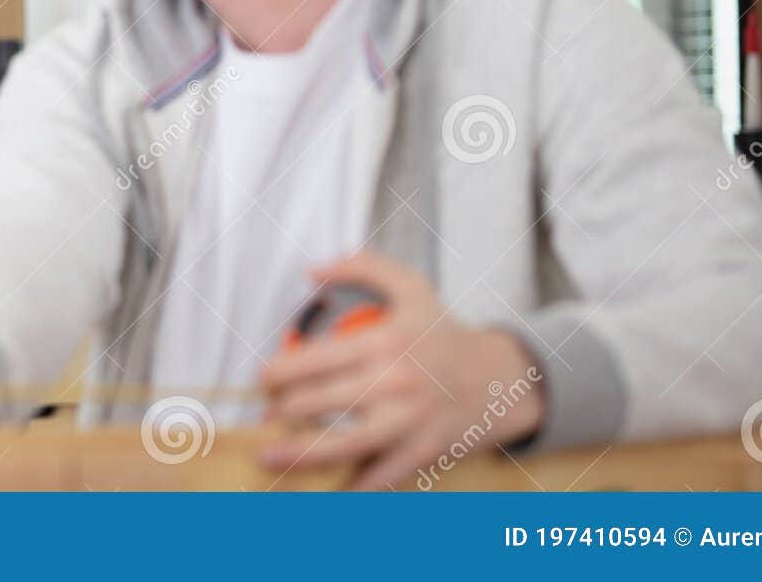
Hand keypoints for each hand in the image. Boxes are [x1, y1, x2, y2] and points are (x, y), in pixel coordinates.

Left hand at [258, 250, 545, 489]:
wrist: (498, 379)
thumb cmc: (442, 333)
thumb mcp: (410, 286)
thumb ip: (361, 267)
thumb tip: (312, 272)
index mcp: (385, 342)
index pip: (316, 359)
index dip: (279, 372)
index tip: (262, 380)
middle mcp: (393, 383)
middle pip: (320, 403)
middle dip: (283, 411)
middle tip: (265, 414)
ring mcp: (407, 422)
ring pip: (342, 444)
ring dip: (298, 454)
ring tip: (268, 457)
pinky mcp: (421, 452)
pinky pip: (379, 476)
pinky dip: (351, 489)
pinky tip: (325, 494)